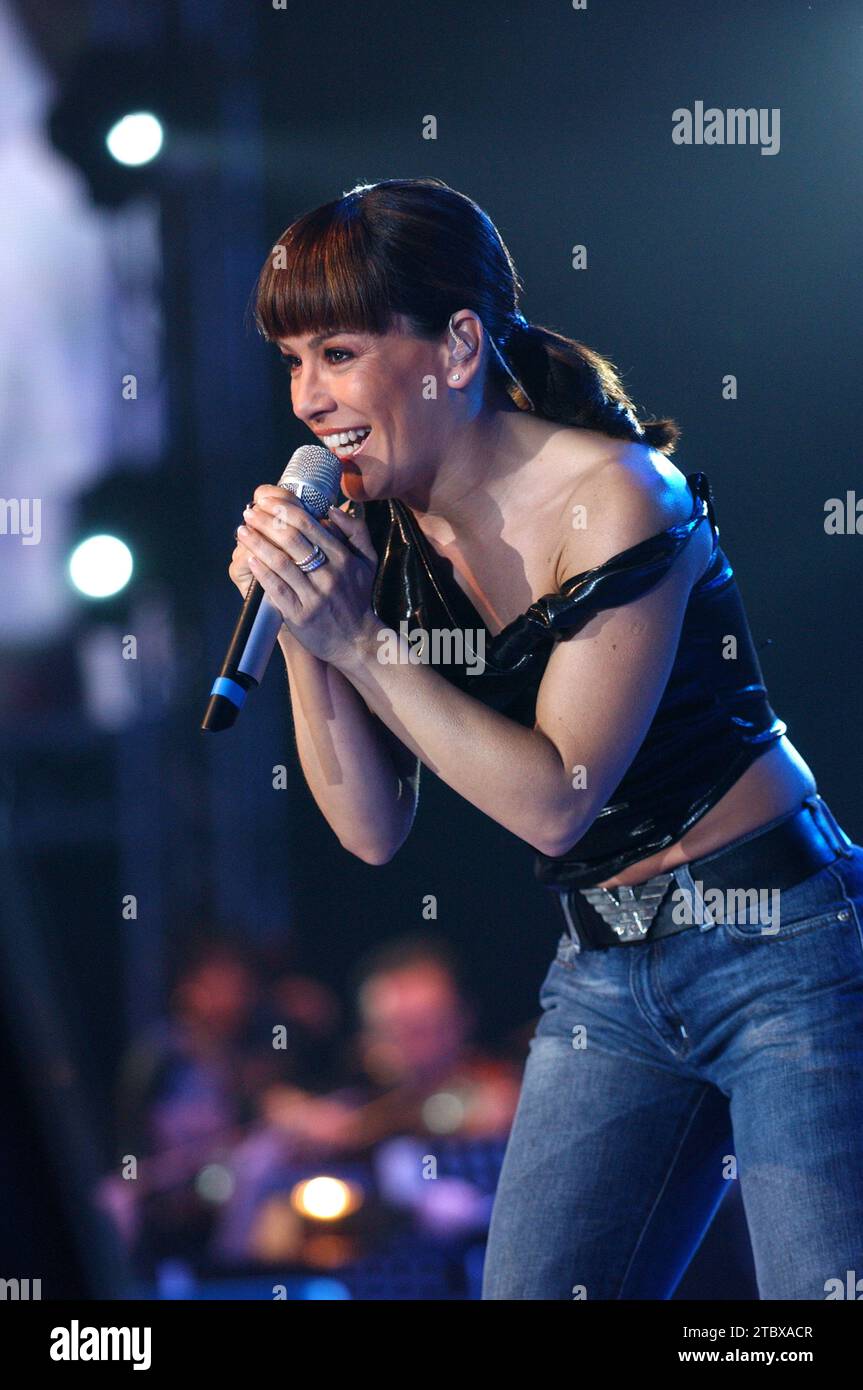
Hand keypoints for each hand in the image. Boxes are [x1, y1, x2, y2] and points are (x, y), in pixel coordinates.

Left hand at [234, 487, 380, 665]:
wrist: (356, 640)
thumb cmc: (357, 597)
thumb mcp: (368, 561)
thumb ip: (356, 531)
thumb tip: (334, 509)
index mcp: (343, 558)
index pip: (309, 525)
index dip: (284, 509)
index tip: (267, 502)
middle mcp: (329, 575)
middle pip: (291, 539)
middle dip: (266, 521)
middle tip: (249, 512)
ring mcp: (314, 596)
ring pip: (280, 562)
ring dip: (257, 543)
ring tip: (242, 531)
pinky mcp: (300, 615)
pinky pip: (277, 588)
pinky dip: (262, 572)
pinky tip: (250, 558)